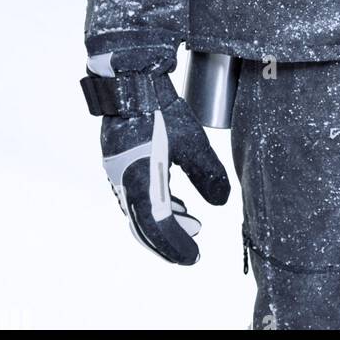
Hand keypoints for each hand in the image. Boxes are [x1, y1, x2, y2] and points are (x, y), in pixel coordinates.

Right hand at [84, 54, 230, 264]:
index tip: (194, 257)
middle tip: (192, 248)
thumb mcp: (192, 142)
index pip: (158, 227)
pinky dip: (156, 205)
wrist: (131, 82)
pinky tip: (175, 200)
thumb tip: (222, 203)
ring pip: (140, 211)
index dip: (176, 246)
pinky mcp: (119, 163)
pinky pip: (136, 196)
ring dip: (165, 222)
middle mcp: (124, 183)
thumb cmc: (161, 110)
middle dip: (169, 241)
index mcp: (140, 181)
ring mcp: (118, 174)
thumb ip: (207, 174)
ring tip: (192, 222)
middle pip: (145, 226)